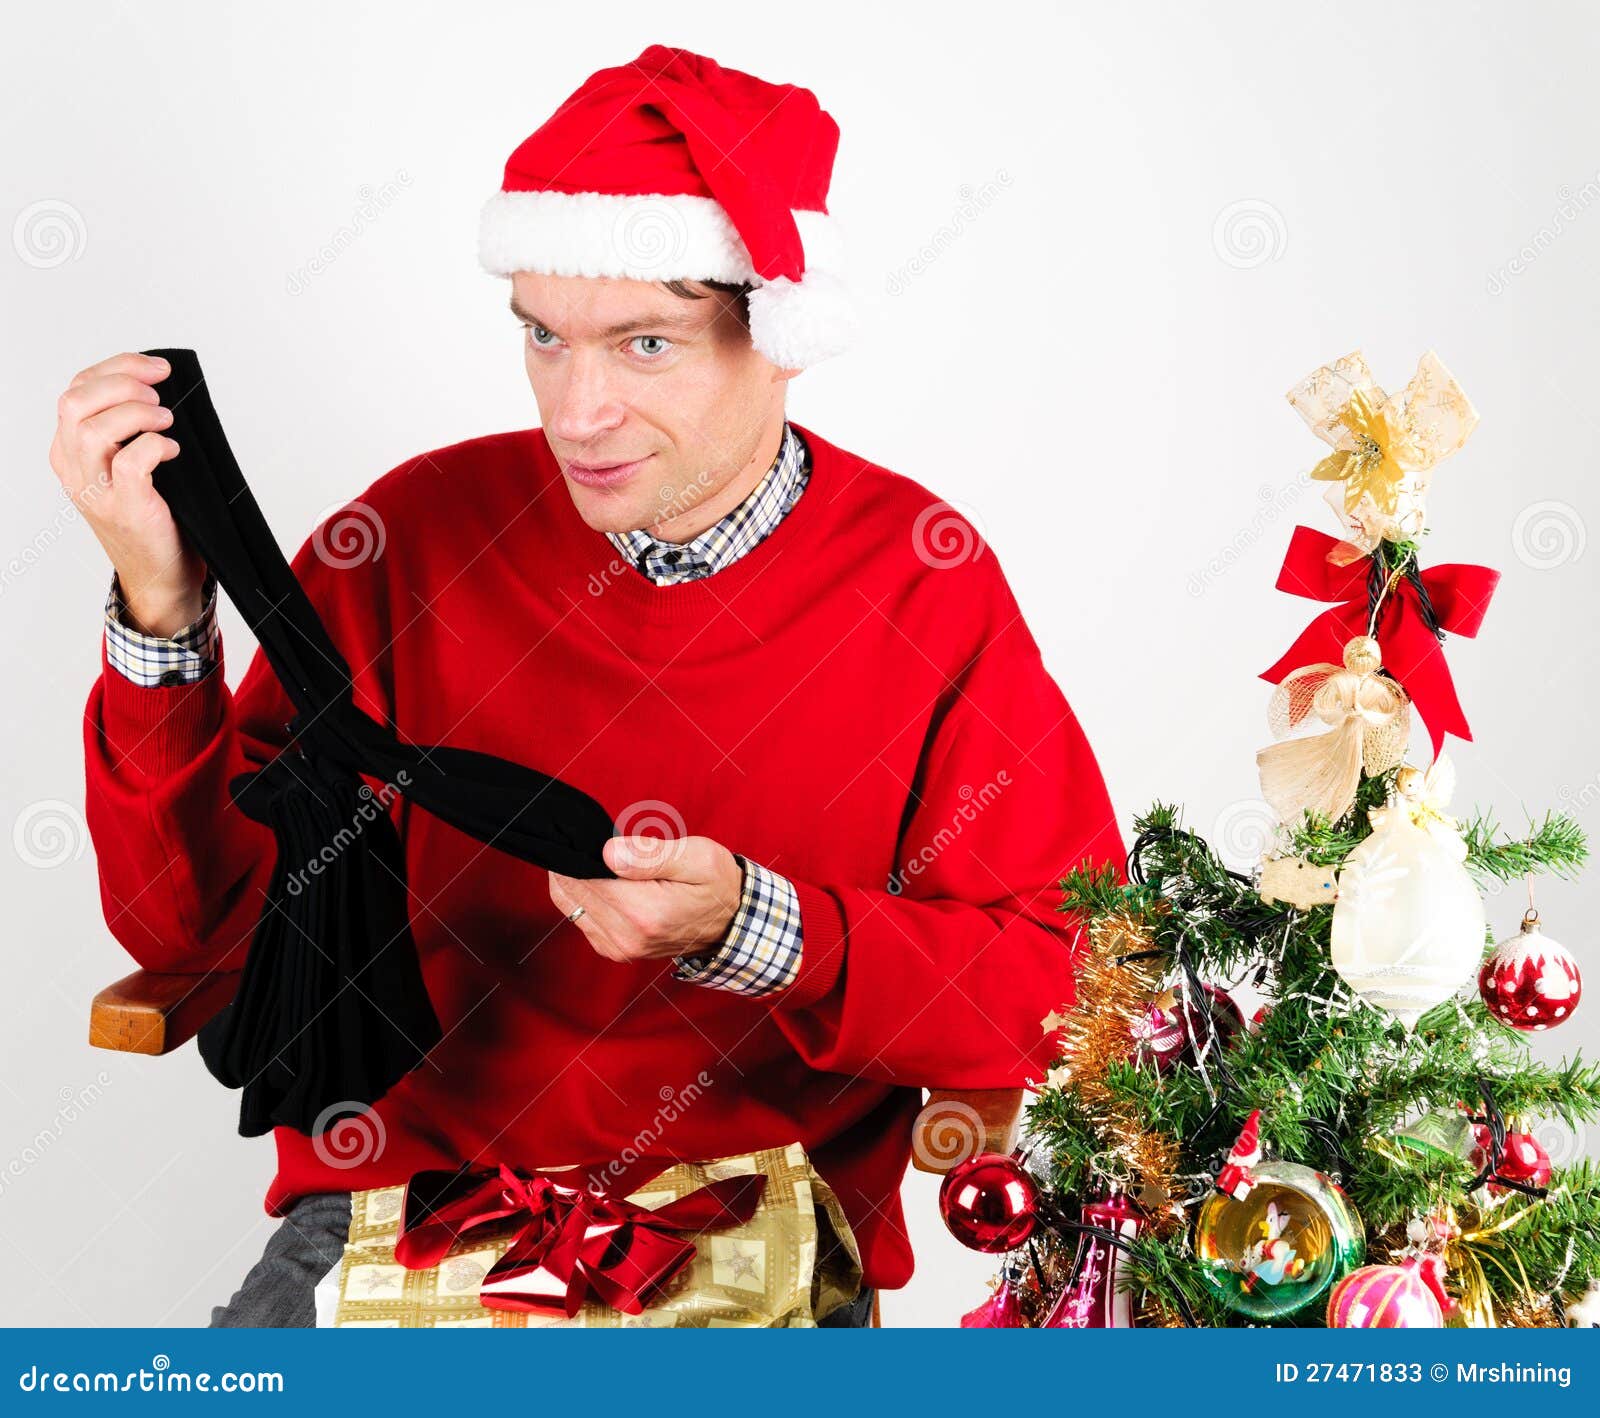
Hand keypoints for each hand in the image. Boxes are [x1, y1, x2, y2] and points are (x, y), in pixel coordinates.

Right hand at [50, 351, 206, 635]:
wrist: (160, 575)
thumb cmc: (153, 517)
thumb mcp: (126, 467)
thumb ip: (126, 430)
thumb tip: (158, 385)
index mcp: (68, 452)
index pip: (76, 391)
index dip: (116, 368)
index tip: (156, 367)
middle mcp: (73, 469)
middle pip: (74, 402)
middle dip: (122, 382)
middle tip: (159, 390)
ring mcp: (95, 491)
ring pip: (94, 429)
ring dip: (137, 413)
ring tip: (167, 419)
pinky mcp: (124, 508)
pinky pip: (130, 462)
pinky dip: (155, 446)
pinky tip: (174, 450)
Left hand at [548, 836, 744, 963]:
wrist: (731, 923)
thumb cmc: (716, 885)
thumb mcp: (697, 858)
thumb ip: (651, 855)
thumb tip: (608, 852)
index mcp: (645, 913)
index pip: (586, 877)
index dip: (581, 851)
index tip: (590, 834)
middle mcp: (626, 937)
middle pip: (573, 891)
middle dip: (576, 862)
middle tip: (595, 841)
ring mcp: (618, 947)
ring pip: (570, 904)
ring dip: (576, 878)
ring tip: (599, 859)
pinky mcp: (613, 949)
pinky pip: (579, 917)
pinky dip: (582, 896)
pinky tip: (601, 879)